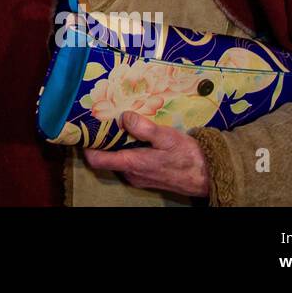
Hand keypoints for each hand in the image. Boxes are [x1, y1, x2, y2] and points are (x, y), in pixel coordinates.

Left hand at [82, 111, 209, 197]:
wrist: (207, 175)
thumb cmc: (188, 157)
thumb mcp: (166, 137)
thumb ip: (144, 127)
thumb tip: (124, 116)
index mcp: (132, 163)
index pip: (96, 159)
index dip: (87, 144)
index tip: (84, 128)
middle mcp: (131, 173)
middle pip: (105, 156)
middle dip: (103, 138)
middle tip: (102, 117)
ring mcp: (137, 176)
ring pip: (117, 158)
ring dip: (117, 143)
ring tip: (118, 122)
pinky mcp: (145, 175)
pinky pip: (128, 161)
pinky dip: (127, 148)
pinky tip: (135, 134)